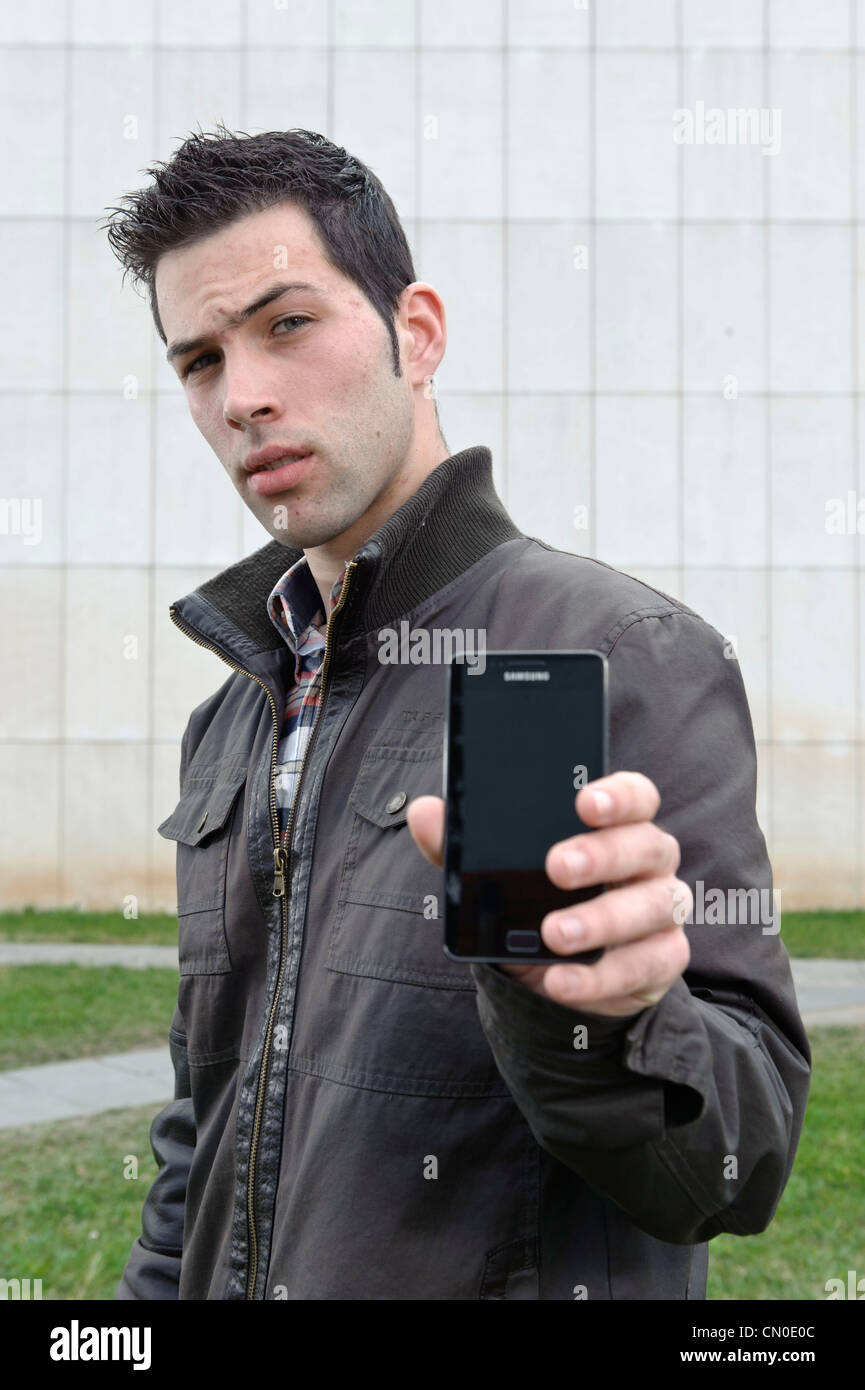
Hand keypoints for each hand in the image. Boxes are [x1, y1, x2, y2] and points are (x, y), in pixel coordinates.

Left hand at [405, 771, 691, 1017]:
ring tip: (555, 933)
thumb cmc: (534, 903)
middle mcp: (650, 861)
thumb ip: (463, 846)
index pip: (637, 796)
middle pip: (648, 844)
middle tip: (557, 867)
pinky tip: (561, 982)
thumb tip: (425, 812)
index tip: (584, 801)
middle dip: (604, 854)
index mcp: (617, 825)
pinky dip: (601, 977)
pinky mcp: (662, 958)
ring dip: (602, 921)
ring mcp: (662, 910)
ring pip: (654, 906)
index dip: (618, 795)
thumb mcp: (496, 876)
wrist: (555, 974)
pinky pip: (645, 965)